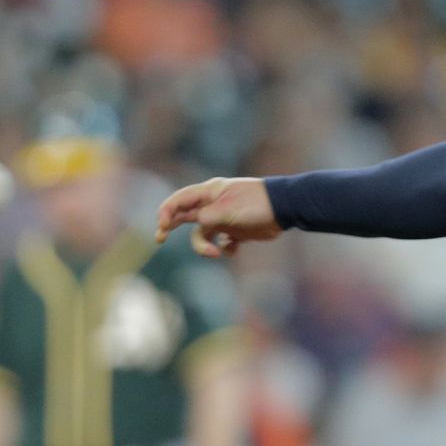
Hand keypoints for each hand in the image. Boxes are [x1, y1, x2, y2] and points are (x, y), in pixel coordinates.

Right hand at [156, 177, 280, 258]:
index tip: (162, 227)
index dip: (166, 212)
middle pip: (184, 216)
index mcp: (209, 193)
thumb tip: (197, 224)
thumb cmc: (256, 204)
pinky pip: (222, 243)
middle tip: (160, 238)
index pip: (180, 200)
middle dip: (170, 226)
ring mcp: (224, 218)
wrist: (285, 209)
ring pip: (202, 234)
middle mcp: (213, 205)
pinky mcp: (236, 231)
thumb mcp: (228, 209)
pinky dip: (224, 249)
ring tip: (215, 253)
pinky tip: (232, 248)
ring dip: (204, 246)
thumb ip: (208, 217)